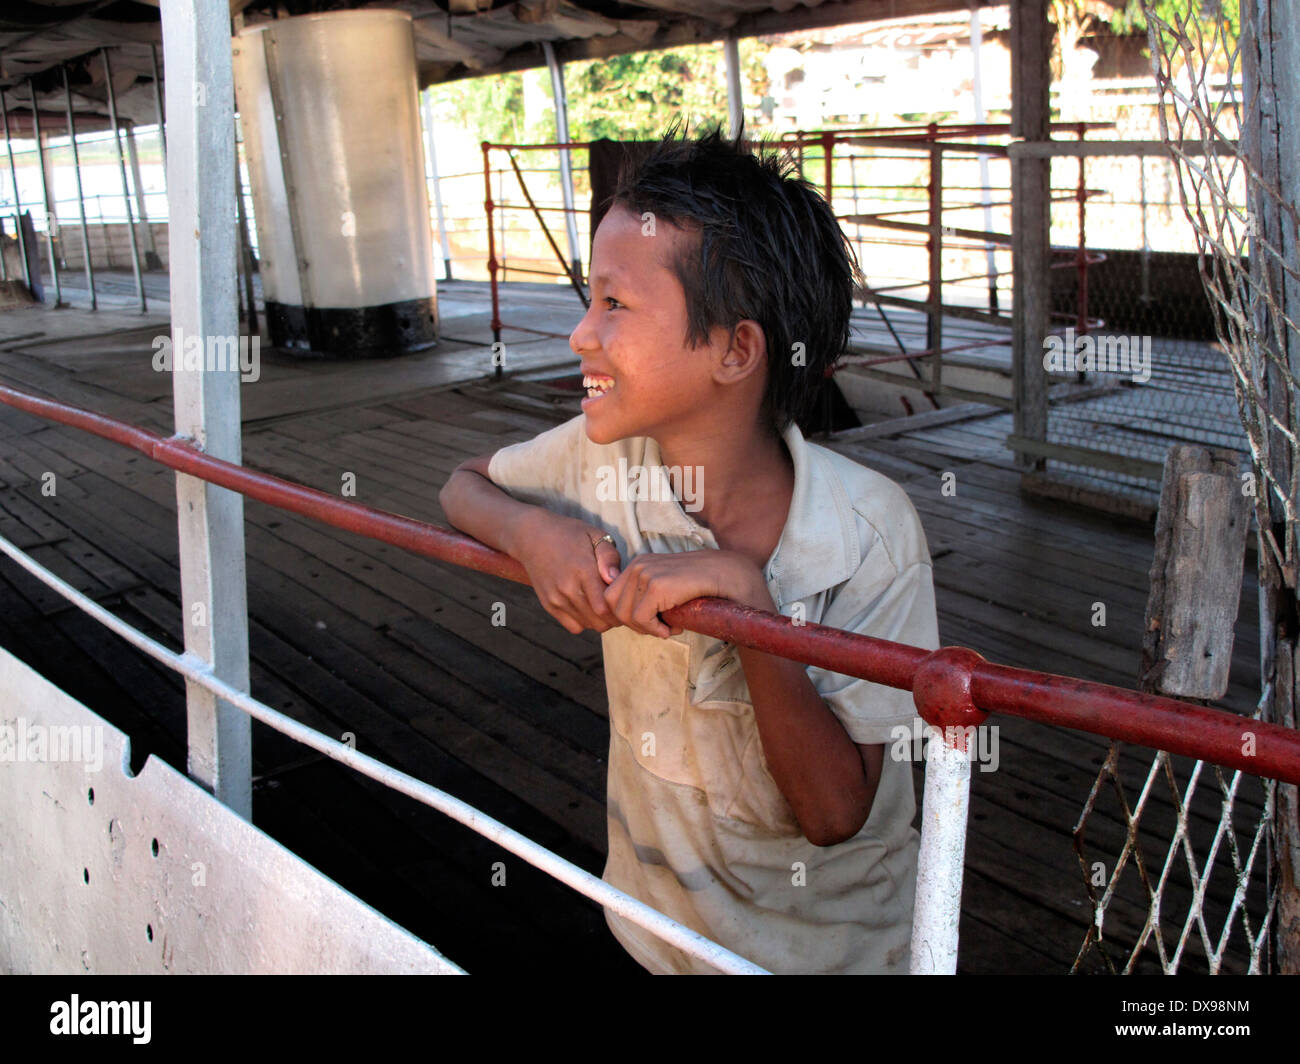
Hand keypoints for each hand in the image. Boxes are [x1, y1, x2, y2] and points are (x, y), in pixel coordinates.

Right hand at [510, 511, 622, 634]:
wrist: (532, 536)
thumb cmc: (569, 534)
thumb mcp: (594, 535)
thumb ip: (609, 556)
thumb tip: (614, 579)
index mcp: (583, 570)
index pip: (605, 609)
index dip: (619, 610)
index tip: (625, 602)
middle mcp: (567, 588)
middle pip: (598, 622)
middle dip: (613, 618)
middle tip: (618, 606)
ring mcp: (556, 598)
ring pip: (587, 626)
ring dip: (599, 621)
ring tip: (604, 606)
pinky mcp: (548, 604)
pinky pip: (573, 627)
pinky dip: (584, 622)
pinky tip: (588, 608)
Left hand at [602, 549, 772, 637]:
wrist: (726, 576)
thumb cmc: (698, 587)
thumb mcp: (666, 587)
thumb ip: (644, 597)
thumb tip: (624, 620)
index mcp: (638, 564)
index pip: (610, 597)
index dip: (626, 617)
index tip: (649, 624)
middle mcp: (638, 565)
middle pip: (612, 606)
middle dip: (634, 625)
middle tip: (659, 628)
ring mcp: (645, 573)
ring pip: (625, 615)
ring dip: (647, 629)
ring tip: (669, 627)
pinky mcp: (656, 586)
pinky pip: (641, 619)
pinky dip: (656, 630)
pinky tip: (674, 628)